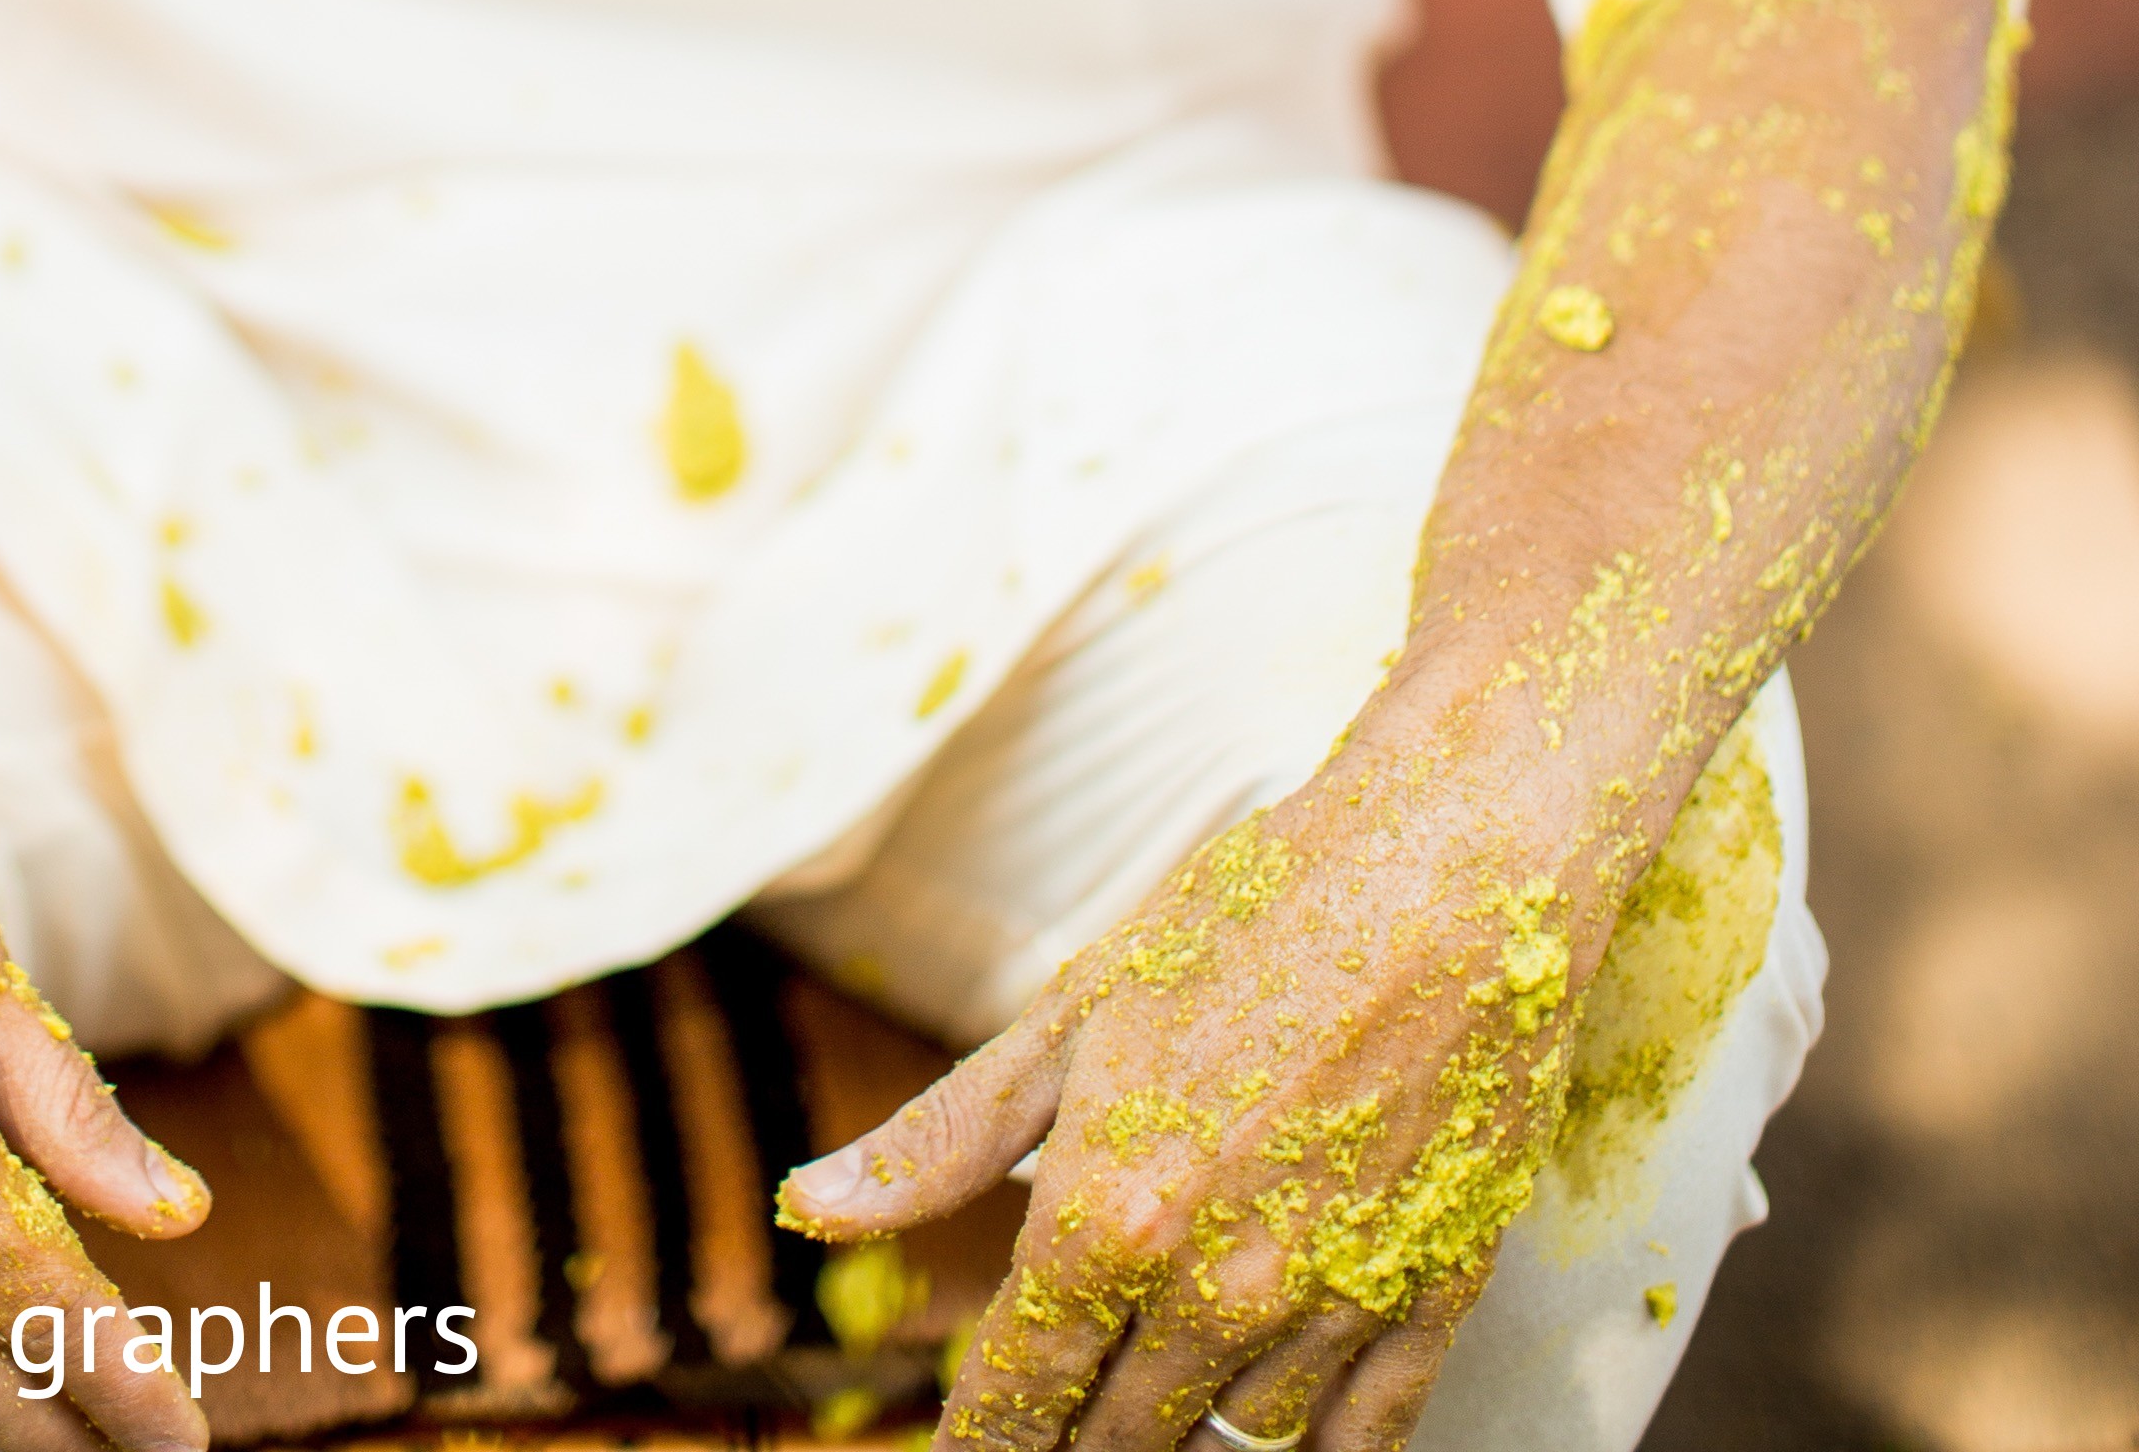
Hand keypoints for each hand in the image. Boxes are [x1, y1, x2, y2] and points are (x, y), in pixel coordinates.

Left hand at [781, 713, 1590, 1451]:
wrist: (1449, 870)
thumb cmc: (1254, 917)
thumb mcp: (1073, 1011)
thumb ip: (942, 1136)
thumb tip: (814, 1205)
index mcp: (1108, 1215)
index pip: (1016, 1402)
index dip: (982, 1441)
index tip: (971, 1450)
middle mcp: (1215, 1289)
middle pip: (1117, 1444)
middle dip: (1075, 1431)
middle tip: (1062, 1392)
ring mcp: (1331, 1307)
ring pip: (1233, 1444)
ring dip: (1188, 1424)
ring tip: (1164, 1365)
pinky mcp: (1434, 1302)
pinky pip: (1360, 1444)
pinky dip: (1311, 1444)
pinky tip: (1275, 1402)